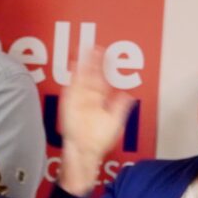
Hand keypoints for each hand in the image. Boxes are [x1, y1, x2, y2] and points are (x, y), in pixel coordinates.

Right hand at [56, 47, 133, 197]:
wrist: (85, 152)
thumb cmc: (98, 141)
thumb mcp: (116, 122)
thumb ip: (120, 106)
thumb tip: (128, 93)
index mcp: (99, 101)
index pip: (101, 79)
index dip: (103, 67)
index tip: (104, 54)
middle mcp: (88, 98)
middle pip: (90, 75)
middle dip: (91, 61)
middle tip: (93, 45)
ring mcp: (78, 100)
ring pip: (80, 78)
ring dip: (81, 64)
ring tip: (82, 50)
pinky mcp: (69, 104)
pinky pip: (71, 87)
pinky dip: (72, 77)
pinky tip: (73, 65)